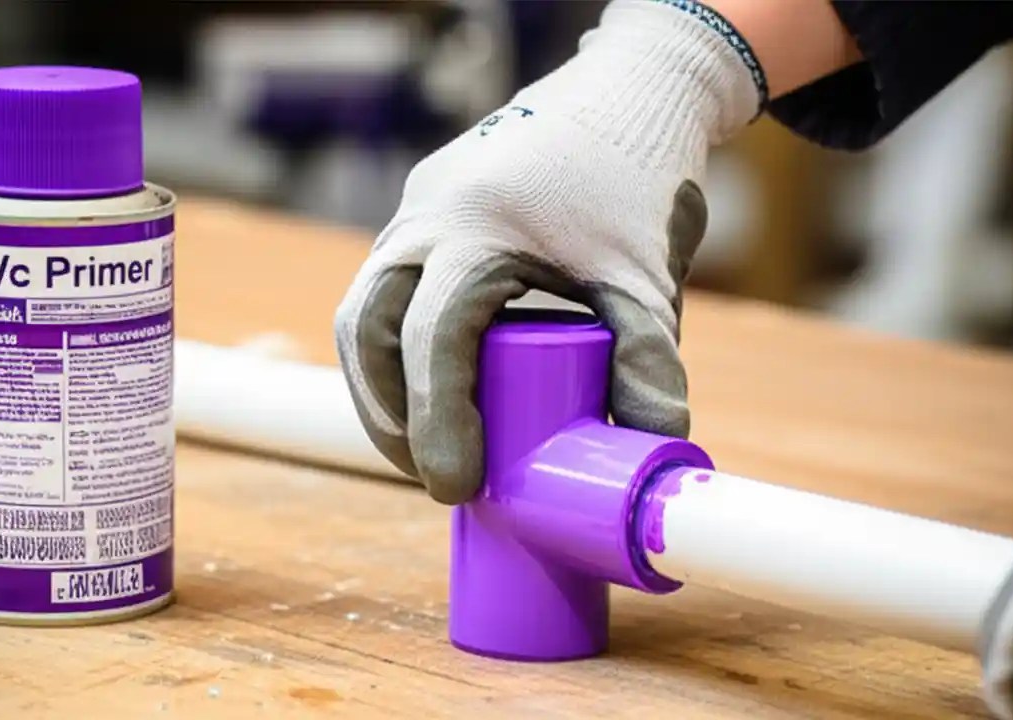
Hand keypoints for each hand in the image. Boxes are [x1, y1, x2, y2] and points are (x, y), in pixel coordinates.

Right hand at [333, 0, 764, 502]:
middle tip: (432, 477)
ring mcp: (415, 209)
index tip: (457, 486)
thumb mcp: (646, 277)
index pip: (435, 337)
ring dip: (382, 386)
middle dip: (388, 414)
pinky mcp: (421, 211)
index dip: (439, 421)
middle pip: (369, 329)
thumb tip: (648, 452)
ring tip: (423, 448)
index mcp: (478, 227)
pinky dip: (394, 347)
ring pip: (364, 310)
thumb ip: (648, 363)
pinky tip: (425, 389)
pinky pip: (384, 287)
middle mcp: (427, 215)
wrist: (623, 97)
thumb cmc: (635, 183)